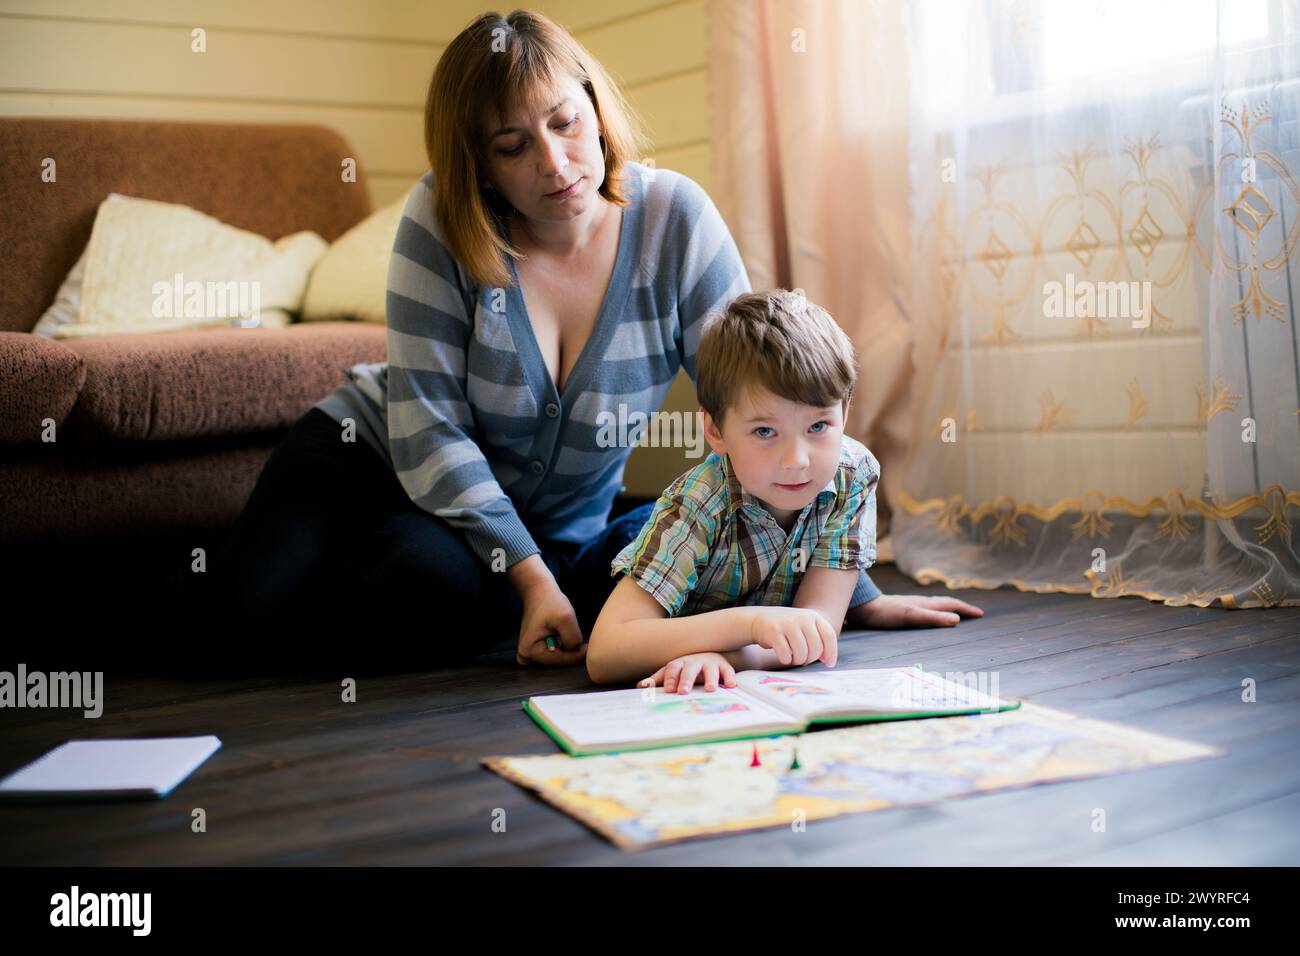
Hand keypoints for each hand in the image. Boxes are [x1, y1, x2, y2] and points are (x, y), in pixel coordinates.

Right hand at [515, 582, 585, 666]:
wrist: (538, 591)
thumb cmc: (550, 602)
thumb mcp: (566, 618)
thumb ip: (572, 638)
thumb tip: (575, 650)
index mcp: (529, 651)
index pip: (559, 660)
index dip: (576, 655)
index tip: (589, 648)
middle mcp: (526, 656)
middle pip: (557, 661)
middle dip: (570, 651)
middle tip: (584, 642)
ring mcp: (529, 653)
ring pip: (557, 657)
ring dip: (566, 647)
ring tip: (568, 632)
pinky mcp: (534, 648)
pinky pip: (554, 653)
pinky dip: (562, 645)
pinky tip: (563, 633)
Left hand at [638, 652, 736, 693]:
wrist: (709, 654)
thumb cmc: (686, 667)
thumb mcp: (672, 672)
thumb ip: (657, 679)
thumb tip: (641, 687)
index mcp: (680, 663)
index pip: (673, 668)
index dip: (670, 678)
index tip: (669, 690)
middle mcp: (694, 662)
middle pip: (689, 669)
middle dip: (686, 680)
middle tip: (683, 692)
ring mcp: (710, 663)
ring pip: (710, 670)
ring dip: (710, 679)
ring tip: (710, 689)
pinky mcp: (724, 667)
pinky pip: (728, 671)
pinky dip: (730, 678)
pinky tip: (731, 685)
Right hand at [748, 606, 837, 666]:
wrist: (759, 620)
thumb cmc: (786, 628)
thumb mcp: (804, 627)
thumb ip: (818, 640)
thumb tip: (829, 660)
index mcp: (812, 616)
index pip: (829, 635)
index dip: (831, 652)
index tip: (829, 664)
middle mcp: (802, 618)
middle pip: (816, 648)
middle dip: (810, 659)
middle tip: (802, 659)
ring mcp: (788, 624)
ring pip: (802, 654)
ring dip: (797, 661)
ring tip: (792, 656)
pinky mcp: (774, 632)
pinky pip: (786, 656)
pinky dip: (785, 659)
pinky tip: (783, 654)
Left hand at [847, 594, 983, 628]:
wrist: (864, 607)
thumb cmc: (887, 613)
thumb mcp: (912, 617)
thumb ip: (933, 618)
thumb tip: (957, 619)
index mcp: (926, 604)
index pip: (951, 604)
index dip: (966, 609)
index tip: (980, 614)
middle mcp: (921, 602)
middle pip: (945, 603)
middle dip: (961, 607)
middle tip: (974, 614)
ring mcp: (912, 604)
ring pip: (935, 605)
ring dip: (948, 608)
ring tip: (956, 614)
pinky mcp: (903, 609)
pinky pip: (925, 609)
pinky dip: (934, 612)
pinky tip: (928, 616)